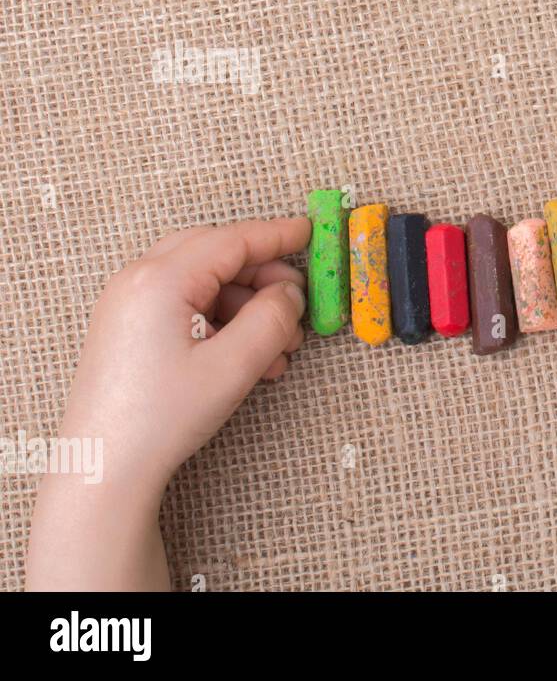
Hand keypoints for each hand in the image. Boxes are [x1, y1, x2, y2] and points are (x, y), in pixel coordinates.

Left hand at [28, 217, 309, 589]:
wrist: (103, 467)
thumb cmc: (161, 417)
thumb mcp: (233, 366)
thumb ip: (272, 319)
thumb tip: (289, 293)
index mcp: (160, 280)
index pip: (231, 240)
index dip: (276, 235)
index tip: (309, 233)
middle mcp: (137, 280)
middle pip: (213, 253)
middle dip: (261, 273)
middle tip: (297, 297)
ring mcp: (127, 303)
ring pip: (201, 280)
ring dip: (245, 304)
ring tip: (278, 346)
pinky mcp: (127, 327)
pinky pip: (184, 304)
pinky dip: (221, 319)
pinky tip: (247, 355)